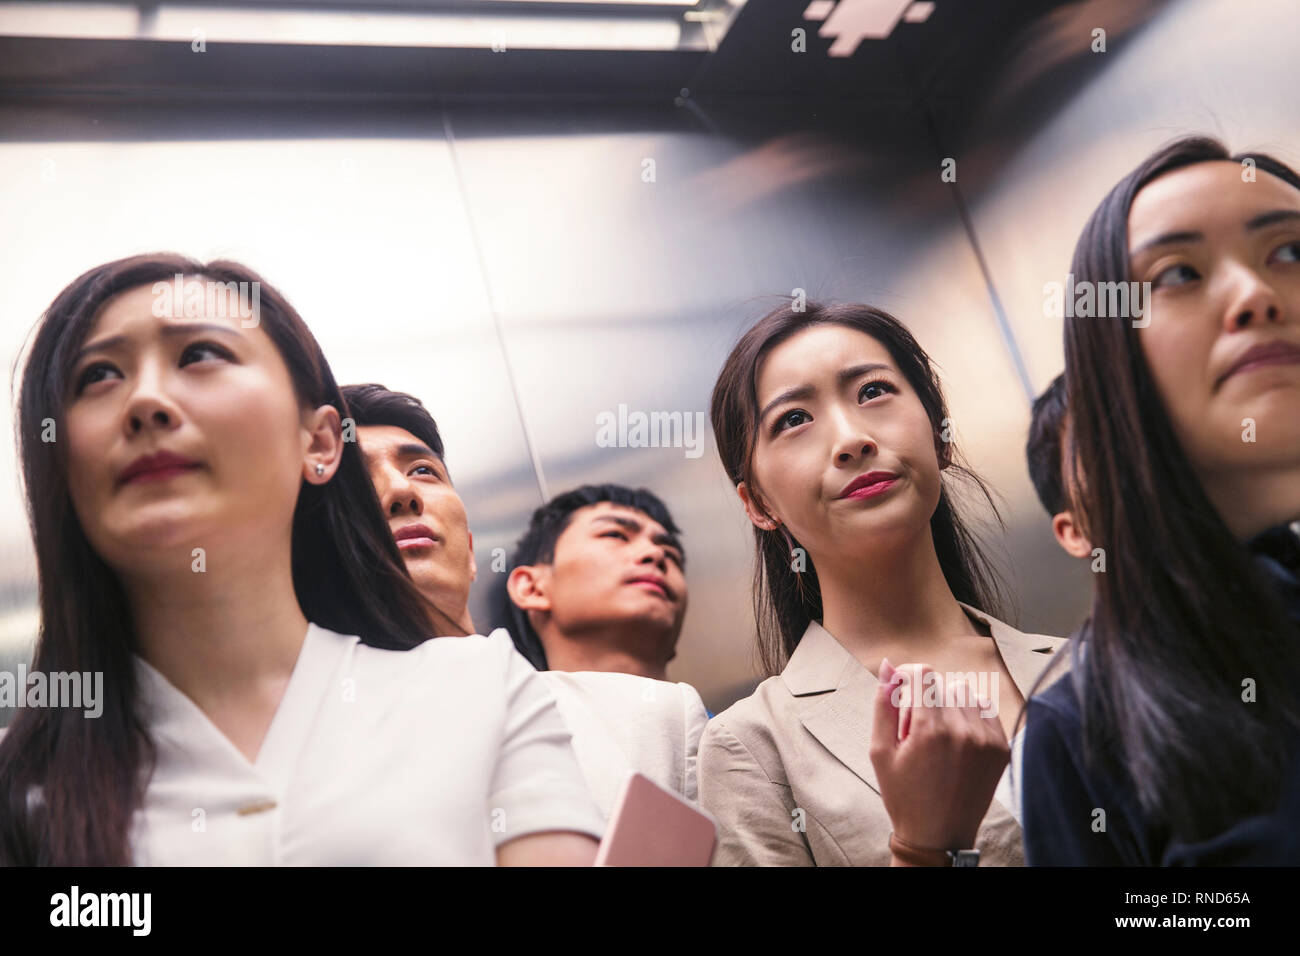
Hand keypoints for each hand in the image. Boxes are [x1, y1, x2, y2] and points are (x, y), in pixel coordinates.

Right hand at [869, 659, 1008, 855]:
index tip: (900, 690)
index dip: (907, 676)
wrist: (938, 836)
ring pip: (964, 692)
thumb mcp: (880, 752)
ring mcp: (986, 740)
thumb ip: (883, 705)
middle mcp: (962, 731)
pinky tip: (957, 739)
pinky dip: (969, 716)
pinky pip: (985, 709)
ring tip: (937, 734)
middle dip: (924, 697)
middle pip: (941, 683)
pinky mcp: (1000, 748)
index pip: (922, 673)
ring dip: (948, 704)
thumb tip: (889, 667)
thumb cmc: (904, 795)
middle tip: (915, 728)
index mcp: (929, 731)